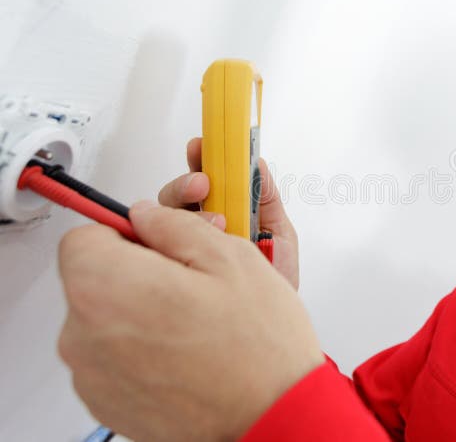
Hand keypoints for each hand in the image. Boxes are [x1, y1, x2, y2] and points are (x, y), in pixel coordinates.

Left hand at [57, 202, 324, 441]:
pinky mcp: (106, 402)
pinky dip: (143, 349)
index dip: (126, 230)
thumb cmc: (258, 348)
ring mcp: (92, 375)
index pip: (85, 233)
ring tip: (195, 323)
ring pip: (105, 318)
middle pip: (94, 278)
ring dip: (140, 311)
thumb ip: (175, 223)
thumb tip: (148, 216)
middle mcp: (83, 334)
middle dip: (136, 270)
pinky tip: (187, 352)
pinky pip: (115, 357)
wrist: (271, 418)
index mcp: (106, 286)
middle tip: (190, 281)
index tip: (155, 240)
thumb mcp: (230, 256)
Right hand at [158, 137, 299, 289]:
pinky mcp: (169, 268)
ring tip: (215, 223)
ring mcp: (182, 247)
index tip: (201, 147)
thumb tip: (258, 162)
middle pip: (178, 196)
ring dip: (184, 213)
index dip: (200, 160)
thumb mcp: (280, 236)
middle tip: (202, 185)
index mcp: (225, 213)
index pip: (206, 179)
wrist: (267, 328)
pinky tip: (188, 244)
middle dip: (188, 185)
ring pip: (164, 218)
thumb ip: (267, 200)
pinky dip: (167, 240)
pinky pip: (156, 247)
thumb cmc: (274, 282)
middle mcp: (200, 227)